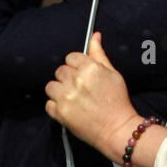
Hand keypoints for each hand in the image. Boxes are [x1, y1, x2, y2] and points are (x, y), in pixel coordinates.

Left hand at [45, 31, 139, 160]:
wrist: (117, 130)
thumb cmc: (117, 102)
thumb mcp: (113, 73)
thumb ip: (99, 53)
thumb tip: (95, 36)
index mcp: (90, 68)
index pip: (71, 57)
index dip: (77, 66)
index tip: (82, 74)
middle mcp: (76, 80)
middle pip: (60, 71)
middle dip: (68, 78)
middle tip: (80, 89)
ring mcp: (66, 97)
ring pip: (51, 86)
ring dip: (59, 91)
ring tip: (73, 99)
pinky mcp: (60, 113)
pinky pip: (48, 104)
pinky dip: (56, 107)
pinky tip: (70, 109)